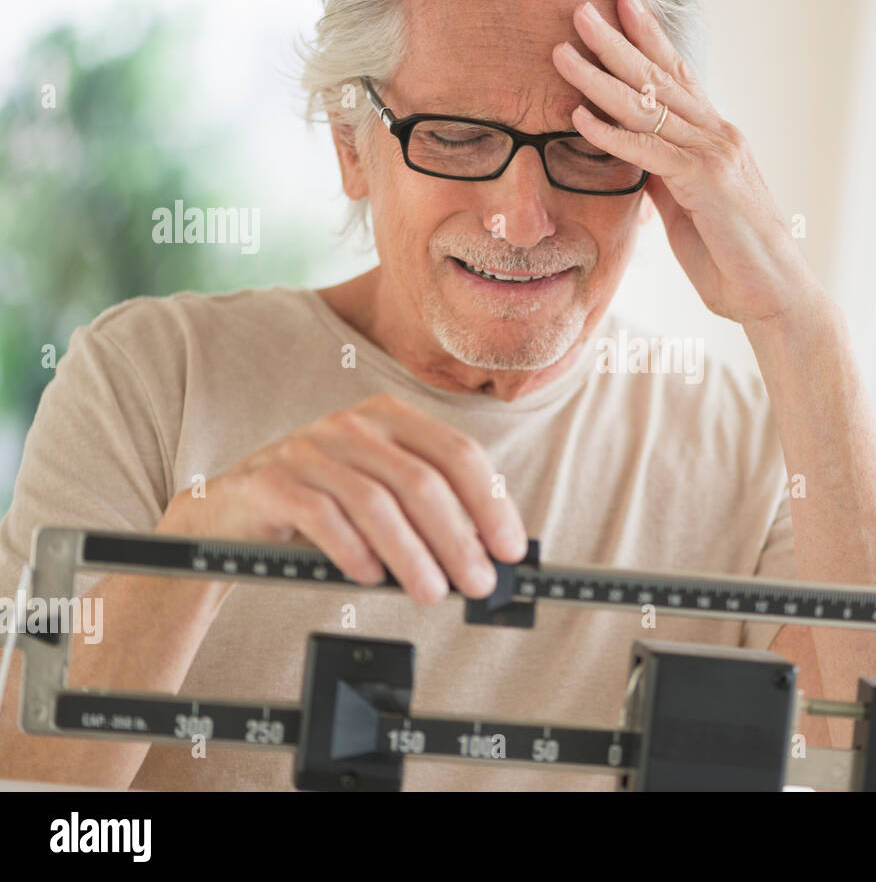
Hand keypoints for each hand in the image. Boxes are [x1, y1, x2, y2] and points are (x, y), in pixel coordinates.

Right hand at [155, 394, 527, 603]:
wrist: (229, 513)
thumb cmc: (321, 505)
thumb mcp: (381, 495)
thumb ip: (429, 513)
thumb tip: (488, 555)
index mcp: (390, 417)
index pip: (458, 454)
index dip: (491, 503)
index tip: (512, 548)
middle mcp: (352, 424)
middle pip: (422, 482)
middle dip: (458, 538)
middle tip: (479, 582)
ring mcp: (309, 449)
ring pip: (378, 503)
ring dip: (413, 555)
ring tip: (431, 592)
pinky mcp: (273, 482)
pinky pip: (325, 518)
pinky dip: (355, 552)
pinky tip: (372, 579)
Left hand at [552, 0, 824, 326]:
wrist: (775, 296)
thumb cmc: (734, 260)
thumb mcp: (688, 213)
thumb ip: (665, 182)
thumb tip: (637, 166)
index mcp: (717, 139)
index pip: (679, 78)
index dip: (650, 40)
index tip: (622, 6)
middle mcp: (720, 136)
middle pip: (660, 78)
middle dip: (618, 41)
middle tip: (580, 9)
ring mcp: (716, 155)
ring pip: (650, 107)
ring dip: (601, 77)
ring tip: (563, 52)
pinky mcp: (707, 183)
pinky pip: (650, 152)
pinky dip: (612, 134)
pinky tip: (580, 117)